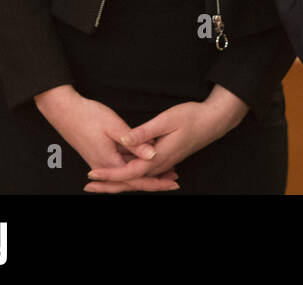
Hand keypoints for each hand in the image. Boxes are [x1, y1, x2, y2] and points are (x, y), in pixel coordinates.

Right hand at [34, 84, 179, 191]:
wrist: (64, 111)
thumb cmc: (88, 116)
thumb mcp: (115, 126)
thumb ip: (134, 142)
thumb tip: (153, 155)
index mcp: (108, 162)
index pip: (136, 179)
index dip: (156, 182)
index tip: (172, 184)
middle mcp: (103, 167)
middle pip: (132, 181)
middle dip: (154, 182)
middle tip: (173, 183)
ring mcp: (100, 162)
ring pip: (127, 174)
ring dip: (145, 175)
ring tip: (166, 173)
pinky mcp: (99, 155)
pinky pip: (120, 166)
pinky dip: (135, 166)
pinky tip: (147, 160)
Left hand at [81, 84, 248, 191]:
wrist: (214, 121)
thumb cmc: (192, 117)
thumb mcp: (166, 120)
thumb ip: (145, 132)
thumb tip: (126, 139)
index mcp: (158, 157)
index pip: (128, 172)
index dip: (108, 174)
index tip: (91, 174)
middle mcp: (160, 164)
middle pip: (131, 181)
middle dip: (109, 184)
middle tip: (88, 185)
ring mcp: (164, 163)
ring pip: (137, 177)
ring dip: (118, 180)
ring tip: (100, 181)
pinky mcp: (166, 158)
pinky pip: (145, 171)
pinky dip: (131, 174)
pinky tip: (123, 170)